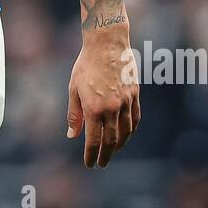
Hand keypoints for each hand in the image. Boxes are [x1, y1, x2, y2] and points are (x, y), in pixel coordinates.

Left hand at [67, 16, 139, 167]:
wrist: (107, 44)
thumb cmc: (86, 65)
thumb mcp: (73, 89)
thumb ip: (74, 114)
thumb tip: (72, 136)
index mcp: (94, 108)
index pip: (94, 141)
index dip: (91, 155)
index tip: (89, 163)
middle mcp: (112, 108)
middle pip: (111, 141)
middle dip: (105, 155)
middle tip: (101, 164)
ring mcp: (126, 102)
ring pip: (125, 132)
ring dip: (119, 145)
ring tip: (112, 151)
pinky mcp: (135, 95)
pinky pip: (135, 119)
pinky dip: (130, 131)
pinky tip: (125, 135)